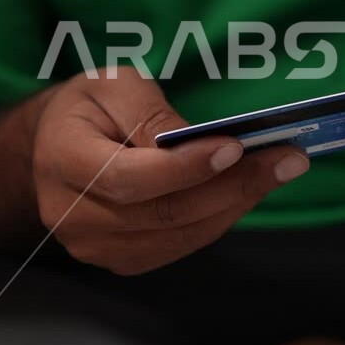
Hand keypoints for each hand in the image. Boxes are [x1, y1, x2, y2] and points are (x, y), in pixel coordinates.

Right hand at [32, 68, 309, 274]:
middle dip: (233, 186)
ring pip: (180, 234)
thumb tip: (197, 142)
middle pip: (163, 213)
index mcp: (61, 160)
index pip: (129, 178)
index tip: (235, 147)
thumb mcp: (113, 85)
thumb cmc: (90, 106)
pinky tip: (250, 189)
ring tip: (281, 169)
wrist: (57, 144)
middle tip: (286, 158)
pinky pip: (181, 245)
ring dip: (237, 203)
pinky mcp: (122, 259)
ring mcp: (95, 247)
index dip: (185, 168)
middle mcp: (71, 215)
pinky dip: (221, 217)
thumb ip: (149, 112)